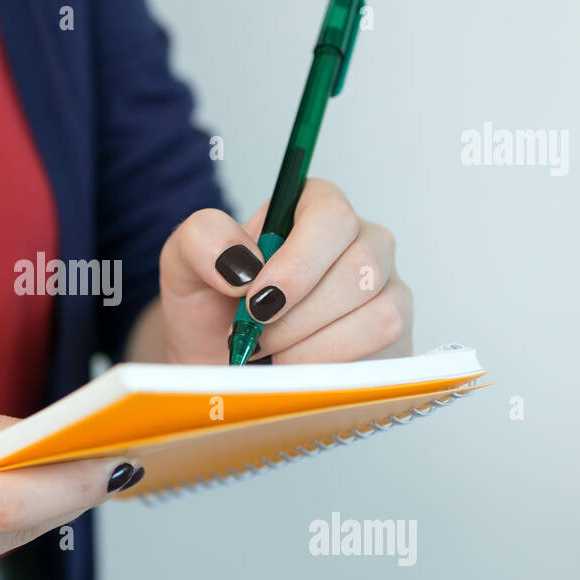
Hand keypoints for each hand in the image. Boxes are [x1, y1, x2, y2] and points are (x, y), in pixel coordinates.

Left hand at [157, 178, 412, 363]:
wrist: (218, 365)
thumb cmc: (210, 310)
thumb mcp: (184, 264)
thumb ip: (202, 240)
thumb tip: (242, 261)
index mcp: (313, 209)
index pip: (332, 215)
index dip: (298, 263)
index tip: (256, 301)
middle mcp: (360, 243)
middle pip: (362, 267)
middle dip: (299, 315)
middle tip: (256, 336)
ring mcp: (386, 291)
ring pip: (381, 314)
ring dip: (317, 346)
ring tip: (275, 353)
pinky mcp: (396, 341)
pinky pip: (389, 354)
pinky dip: (336, 369)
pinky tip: (301, 370)